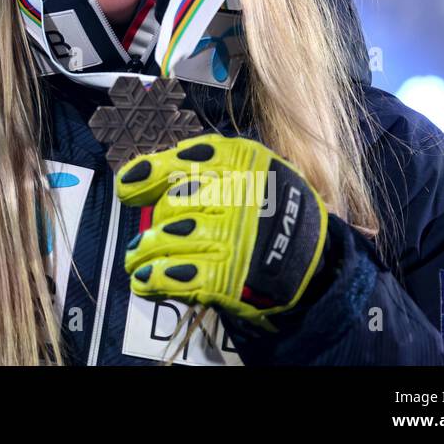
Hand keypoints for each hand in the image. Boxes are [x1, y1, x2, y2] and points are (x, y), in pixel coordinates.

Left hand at [114, 133, 328, 326]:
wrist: (317, 262)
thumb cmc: (272, 210)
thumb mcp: (251, 170)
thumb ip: (202, 165)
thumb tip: (141, 176)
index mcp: (241, 162)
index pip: (182, 162)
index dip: (148, 174)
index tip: (126, 188)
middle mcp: (234, 195)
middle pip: (171, 205)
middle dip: (154, 222)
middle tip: (146, 235)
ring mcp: (230, 236)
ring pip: (166, 238)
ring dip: (144, 252)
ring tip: (136, 258)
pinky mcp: (226, 276)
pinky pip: (176, 275)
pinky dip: (155, 279)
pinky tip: (145, 281)